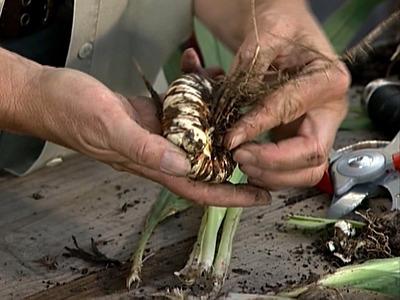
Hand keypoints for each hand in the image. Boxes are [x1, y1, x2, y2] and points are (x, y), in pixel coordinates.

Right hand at [7, 56, 269, 206]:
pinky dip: (197, 96)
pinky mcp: (150, 115)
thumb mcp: (109, 129)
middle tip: (268, 151)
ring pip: (198, 133)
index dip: (230, 197)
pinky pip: (183, 109)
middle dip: (237, 160)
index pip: (198, 189)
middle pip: (206, 164)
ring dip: (222, 122)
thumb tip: (183, 165)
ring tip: (245, 108)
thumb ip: (144, 149)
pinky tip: (207, 78)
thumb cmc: (73, 114)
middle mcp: (159, 152)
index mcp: (151, 164)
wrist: (52, 96)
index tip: (261, 197)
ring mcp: (156, 132)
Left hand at [224, 1, 349, 189]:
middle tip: (238, 156)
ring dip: (272, 175)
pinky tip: (249, 164)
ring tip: (241, 161)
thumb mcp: (266, 34)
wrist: (285, 30)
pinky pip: (295, 170)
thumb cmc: (280, 26)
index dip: (259, 127)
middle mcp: (330, 110)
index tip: (231, 139)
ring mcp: (319, 127)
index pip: (292, 111)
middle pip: (312, 156)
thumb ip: (251, 67)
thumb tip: (232, 110)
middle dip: (272, 164)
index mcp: (329, 80)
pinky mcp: (303, 137)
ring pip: (307, 171)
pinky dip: (272, 174)